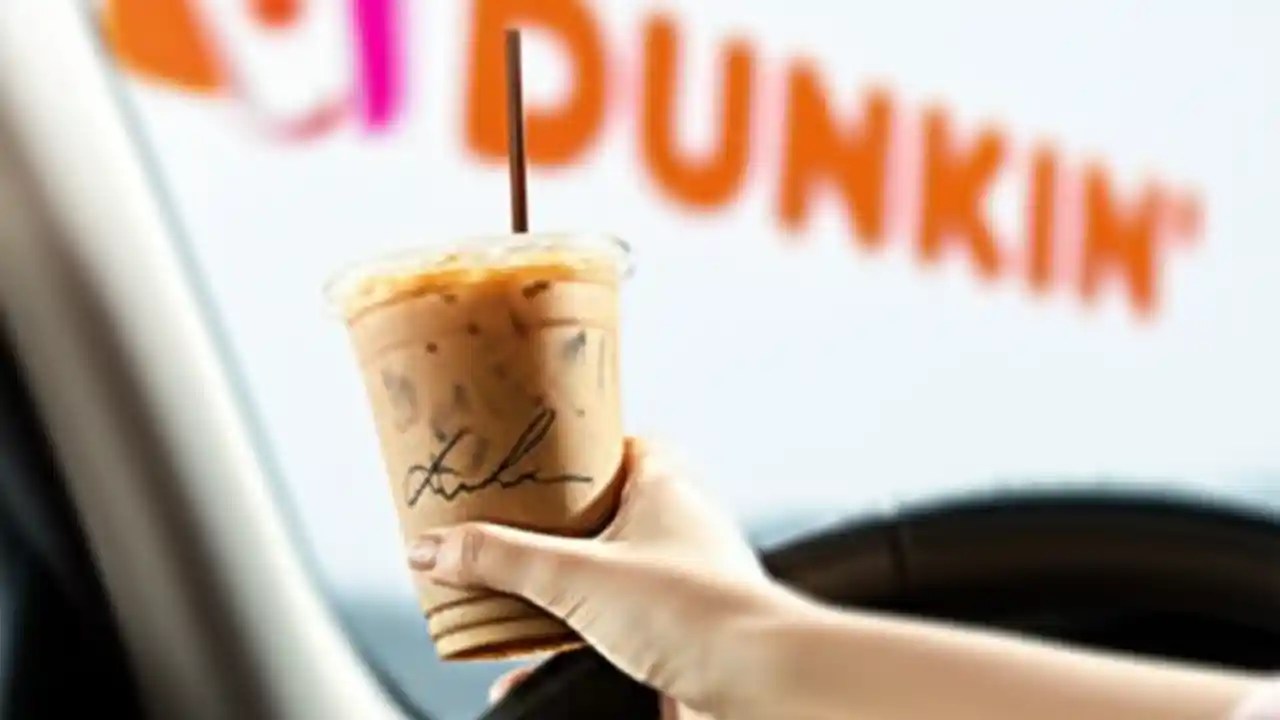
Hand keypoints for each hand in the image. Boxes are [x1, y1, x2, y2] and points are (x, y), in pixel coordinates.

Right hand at [407, 438, 782, 715]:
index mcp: (663, 487)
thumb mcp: (577, 576)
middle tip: (500, 528)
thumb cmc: (692, 610)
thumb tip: (431, 548)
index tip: (526, 454)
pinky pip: (613, 629)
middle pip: (604, 510)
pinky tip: (527, 668)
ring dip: (558, 588)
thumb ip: (502, 560)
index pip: (619, 444)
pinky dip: (570, 644)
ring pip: (607, 573)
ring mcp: (680, 583)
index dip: (574, 446)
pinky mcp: (677, 635)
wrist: (760, 684)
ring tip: (503, 596)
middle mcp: (677, 529)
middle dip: (551, 526)